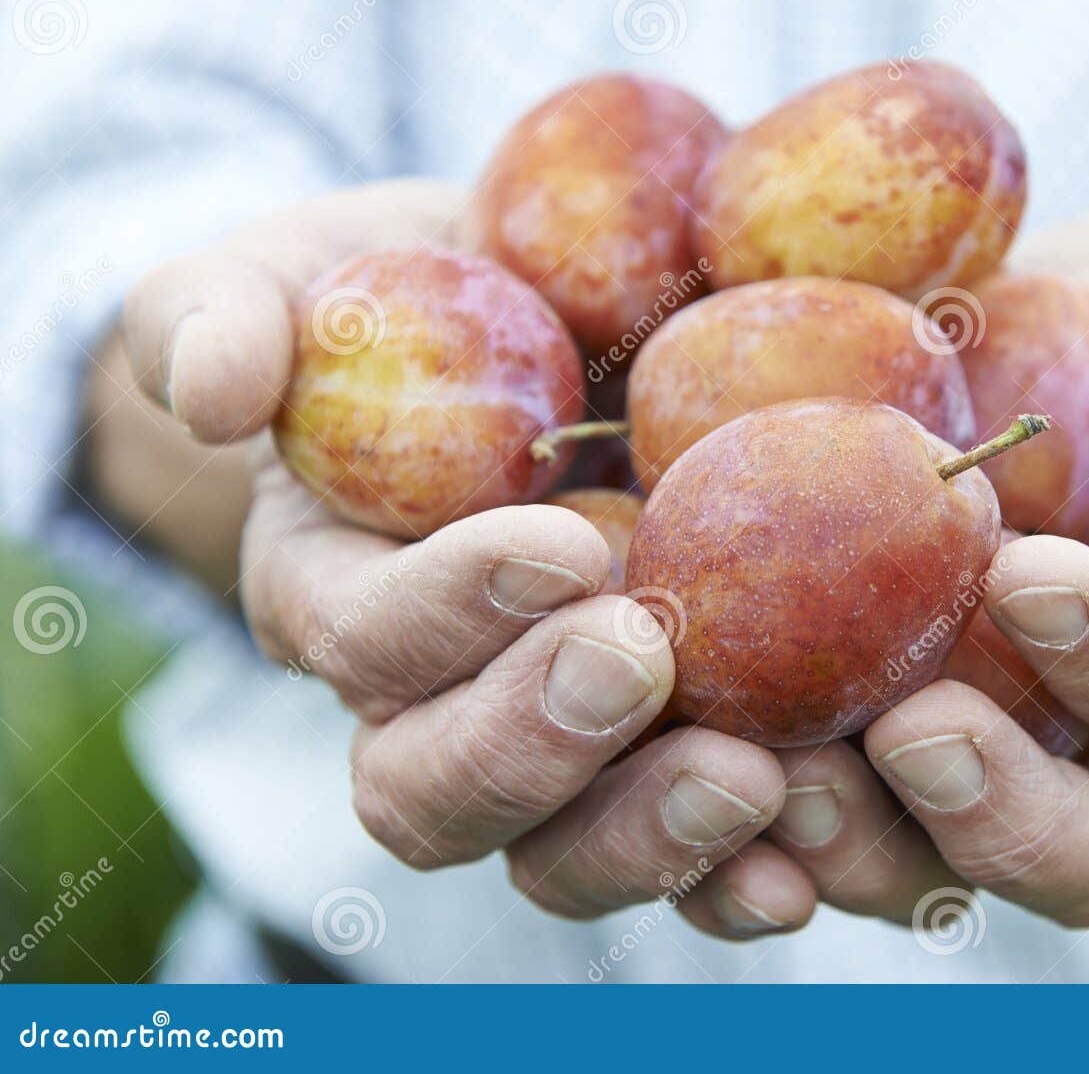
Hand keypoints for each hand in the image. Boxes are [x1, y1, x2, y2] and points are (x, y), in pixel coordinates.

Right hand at [119, 181, 807, 937]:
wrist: (532, 337)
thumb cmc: (405, 306)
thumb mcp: (297, 279)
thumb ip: (220, 314)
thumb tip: (211, 395)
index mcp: (337, 595)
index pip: (365, 636)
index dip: (448, 608)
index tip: (564, 543)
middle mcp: (433, 699)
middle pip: (440, 790)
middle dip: (535, 745)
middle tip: (642, 661)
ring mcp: (551, 740)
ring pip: (560, 850)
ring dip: (648, 834)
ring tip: (760, 783)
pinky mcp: (657, 748)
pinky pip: (682, 848)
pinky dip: (739, 867)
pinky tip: (817, 840)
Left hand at [763, 198, 1088, 930]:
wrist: (1051, 323)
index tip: (1028, 571)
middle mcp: (1077, 733)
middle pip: (1067, 852)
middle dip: (992, 813)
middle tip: (908, 730)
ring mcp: (950, 736)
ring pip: (916, 863)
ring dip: (845, 839)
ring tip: (763, 761)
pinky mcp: (831, 709)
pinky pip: (785, 814)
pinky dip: (726, 818)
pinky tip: (662, 754)